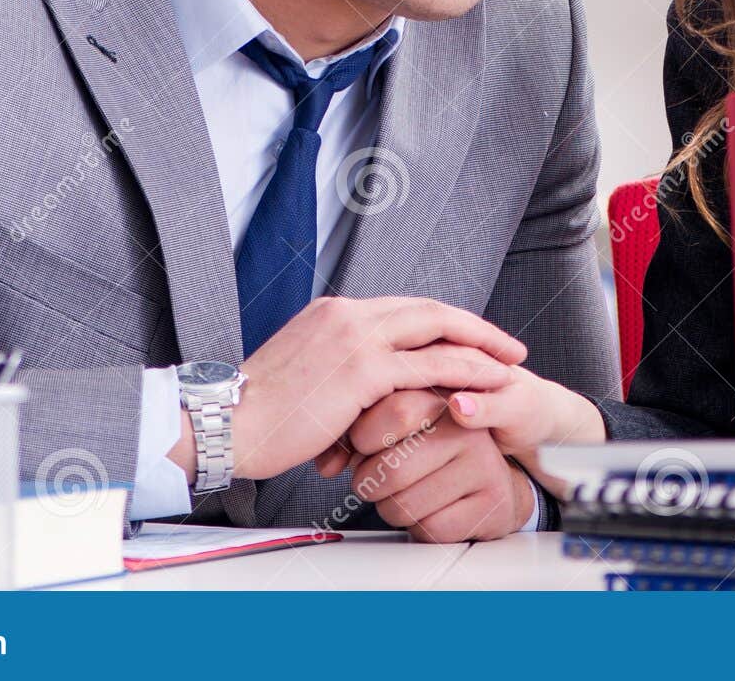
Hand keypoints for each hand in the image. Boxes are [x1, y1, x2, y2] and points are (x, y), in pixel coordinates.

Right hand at [168, 297, 525, 484]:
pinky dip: (465, 372)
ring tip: (510, 363)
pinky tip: (487, 385)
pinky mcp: (363, 369)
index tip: (470, 337)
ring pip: (437, 330)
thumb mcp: (301, 374)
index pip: (403, 309)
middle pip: (429, 309)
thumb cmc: (255, 415)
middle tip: (507, 345)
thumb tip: (360, 393)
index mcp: (333, 312)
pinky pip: (429, 366)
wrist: (224, 425)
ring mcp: (357, 337)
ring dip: (480, 346)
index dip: (442, 322)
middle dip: (475, 327)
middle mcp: (348, 313)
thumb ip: (337, 371)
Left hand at [334, 368, 605, 499]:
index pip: (395, 411)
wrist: (491, 477)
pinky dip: (416, 526)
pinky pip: (430, 527)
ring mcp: (485, 463)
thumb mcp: (399, 419)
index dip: (364, 438)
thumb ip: (359, 425)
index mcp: (443, 391)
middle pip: (393, 468)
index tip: (364, 445)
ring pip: (405, 504)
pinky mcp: (492, 502)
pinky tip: (428, 507)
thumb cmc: (431, 445)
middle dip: (369, 481)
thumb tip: (326, 463)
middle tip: (374, 477)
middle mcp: (468, 426)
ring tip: (401, 491)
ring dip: (389, 507)